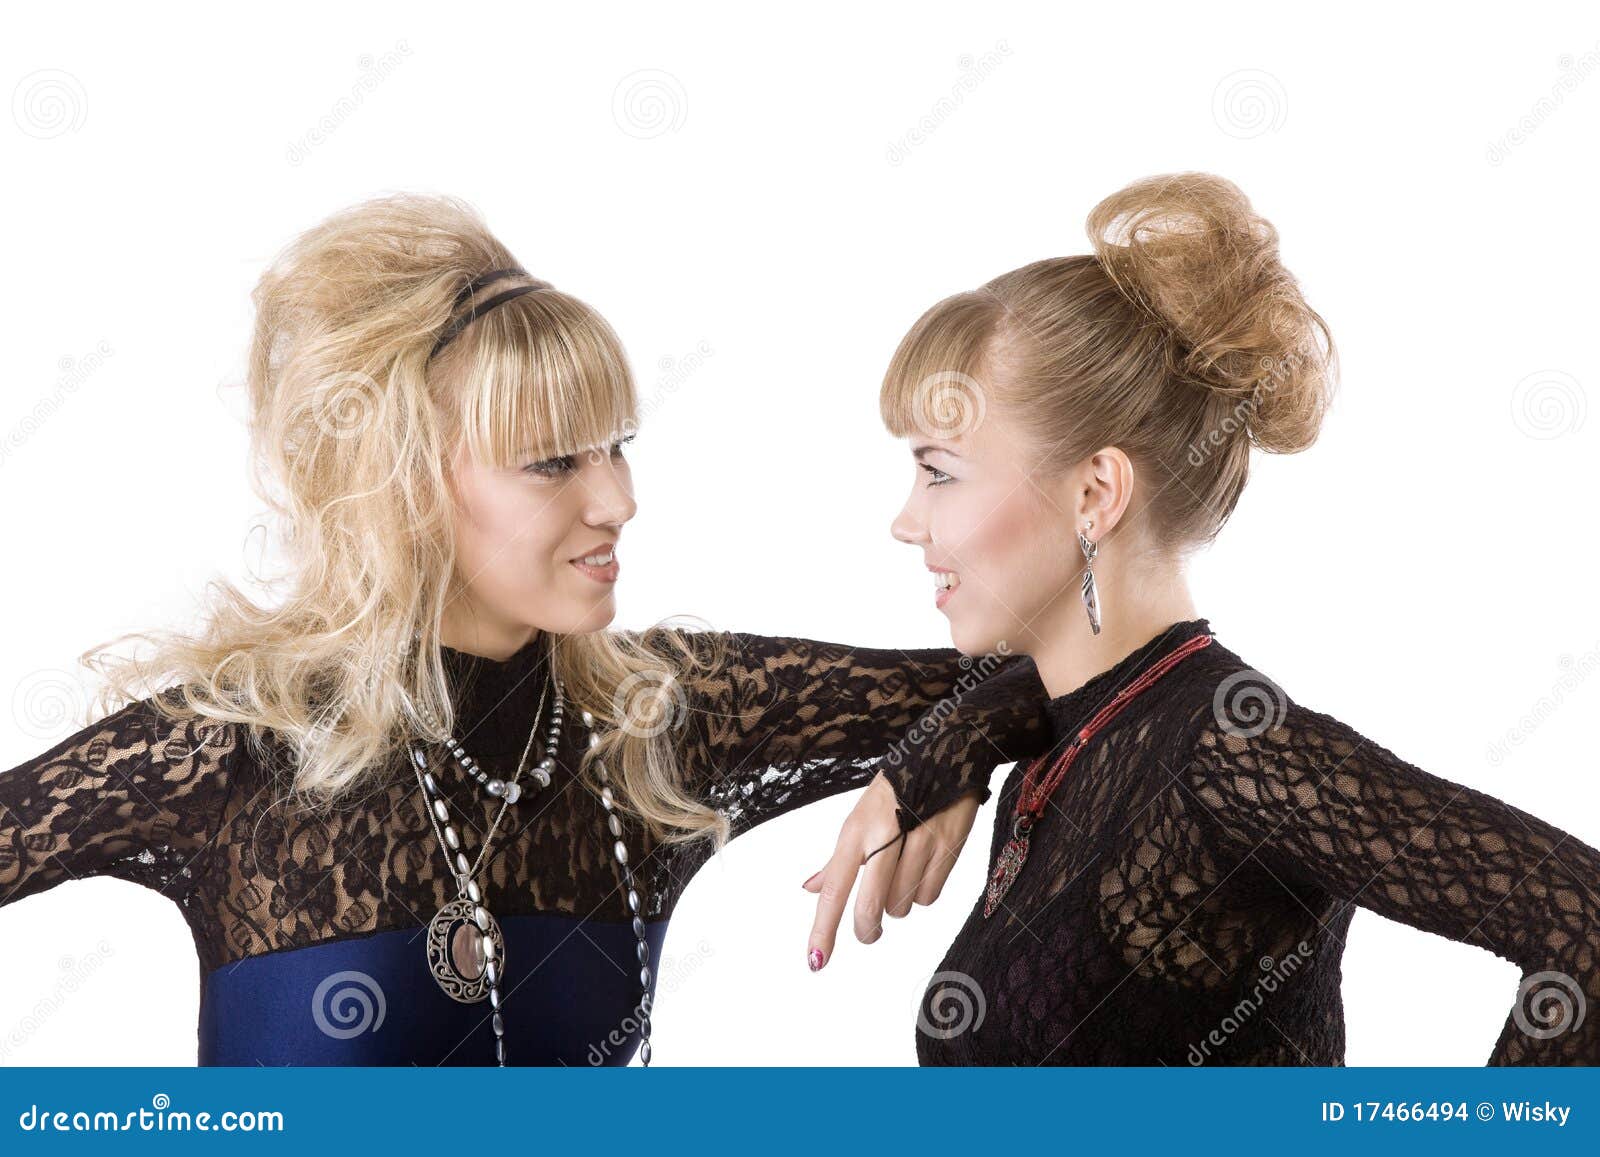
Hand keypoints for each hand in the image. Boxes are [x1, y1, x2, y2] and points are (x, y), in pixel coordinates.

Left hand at [801, 771, 980, 970]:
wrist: (945, 752)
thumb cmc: (894, 791)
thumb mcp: (859, 818)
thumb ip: (836, 860)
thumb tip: (809, 888)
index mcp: (857, 830)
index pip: (834, 887)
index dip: (824, 929)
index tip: (815, 961)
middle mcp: (885, 837)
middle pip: (871, 906)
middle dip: (867, 928)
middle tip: (869, 932)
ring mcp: (919, 844)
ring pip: (901, 906)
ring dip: (898, 902)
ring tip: (903, 871)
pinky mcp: (948, 849)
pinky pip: (928, 897)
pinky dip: (922, 892)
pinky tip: (924, 866)